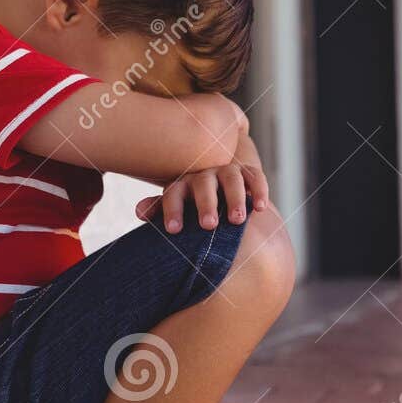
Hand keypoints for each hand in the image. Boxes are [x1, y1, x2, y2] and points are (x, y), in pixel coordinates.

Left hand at [136, 160, 270, 232]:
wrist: (222, 192)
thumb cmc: (193, 206)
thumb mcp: (177, 209)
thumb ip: (160, 210)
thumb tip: (139, 211)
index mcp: (182, 185)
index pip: (173, 192)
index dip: (172, 210)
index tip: (173, 230)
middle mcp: (204, 175)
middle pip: (203, 184)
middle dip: (206, 204)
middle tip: (208, 225)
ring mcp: (227, 172)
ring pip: (231, 178)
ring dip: (234, 199)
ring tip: (237, 220)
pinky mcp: (248, 174)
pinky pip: (254, 177)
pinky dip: (259, 190)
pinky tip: (261, 208)